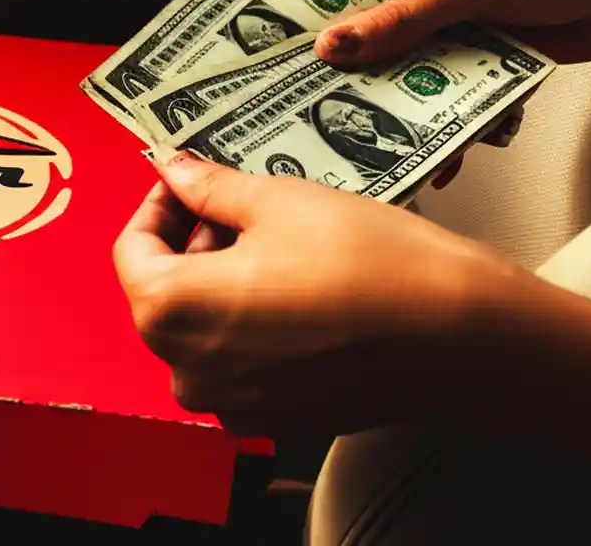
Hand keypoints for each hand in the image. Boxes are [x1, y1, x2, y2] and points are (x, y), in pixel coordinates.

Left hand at [112, 153, 579, 438]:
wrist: (458, 335)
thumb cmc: (369, 262)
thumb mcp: (276, 201)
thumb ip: (208, 189)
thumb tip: (175, 171)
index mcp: (170, 309)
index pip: (131, 251)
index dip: (156, 206)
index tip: (182, 181)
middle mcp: (186, 369)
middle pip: (162, 293)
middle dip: (189, 244)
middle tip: (231, 204)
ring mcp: (228, 403)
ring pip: (201, 330)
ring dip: (219, 283)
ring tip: (270, 242)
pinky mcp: (271, 418)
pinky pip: (238, 363)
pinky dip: (249, 325)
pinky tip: (293, 290)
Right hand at [315, 0, 590, 187]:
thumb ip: (407, 18)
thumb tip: (340, 43)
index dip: (312, 5)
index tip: (282, 43)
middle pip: (368, 26)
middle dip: (350, 65)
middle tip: (314, 98)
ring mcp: (451, 19)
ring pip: (402, 64)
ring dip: (393, 100)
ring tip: (372, 133)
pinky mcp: (477, 56)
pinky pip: (441, 90)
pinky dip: (438, 118)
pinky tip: (433, 144)